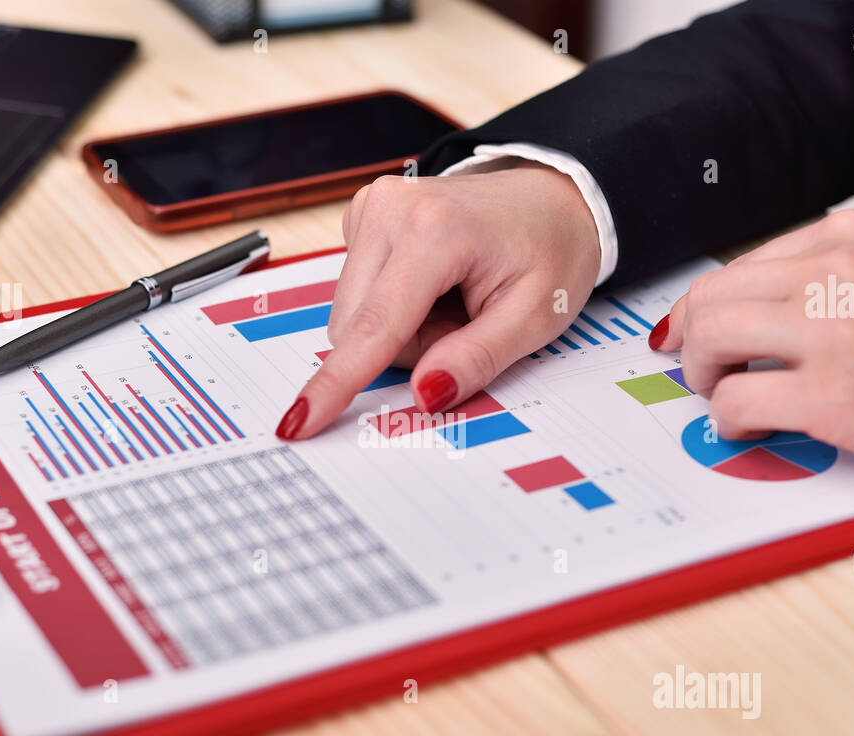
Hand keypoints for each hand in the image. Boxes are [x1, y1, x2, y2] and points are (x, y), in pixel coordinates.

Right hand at [275, 160, 600, 438]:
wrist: (553, 196)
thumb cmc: (549, 251)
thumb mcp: (535, 318)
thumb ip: (476, 359)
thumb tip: (423, 394)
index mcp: (435, 230)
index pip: (374, 327)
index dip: (338, 382)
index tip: (299, 421)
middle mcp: (390, 208)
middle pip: (357, 328)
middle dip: (407, 349)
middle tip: (463, 324)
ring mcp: (371, 207)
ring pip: (353, 316)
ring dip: (400, 330)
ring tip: (452, 301)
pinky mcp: (363, 215)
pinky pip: (357, 294)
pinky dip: (393, 306)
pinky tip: (434, 284)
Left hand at [652, 209, 853, 471]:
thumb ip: (824, 276)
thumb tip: (746, 304)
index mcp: (847, 235)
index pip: (740, 265)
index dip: (703, 308)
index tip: (689, 332)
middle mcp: (836, 271)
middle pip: (712, 298)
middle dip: (695, 342)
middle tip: (709, 371)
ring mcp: (832, 330)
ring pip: (711, 339)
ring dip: (705, 376)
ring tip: (729, 394)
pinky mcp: (831, 394)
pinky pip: (736, 399)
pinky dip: (729, 418)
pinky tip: (752, 426)